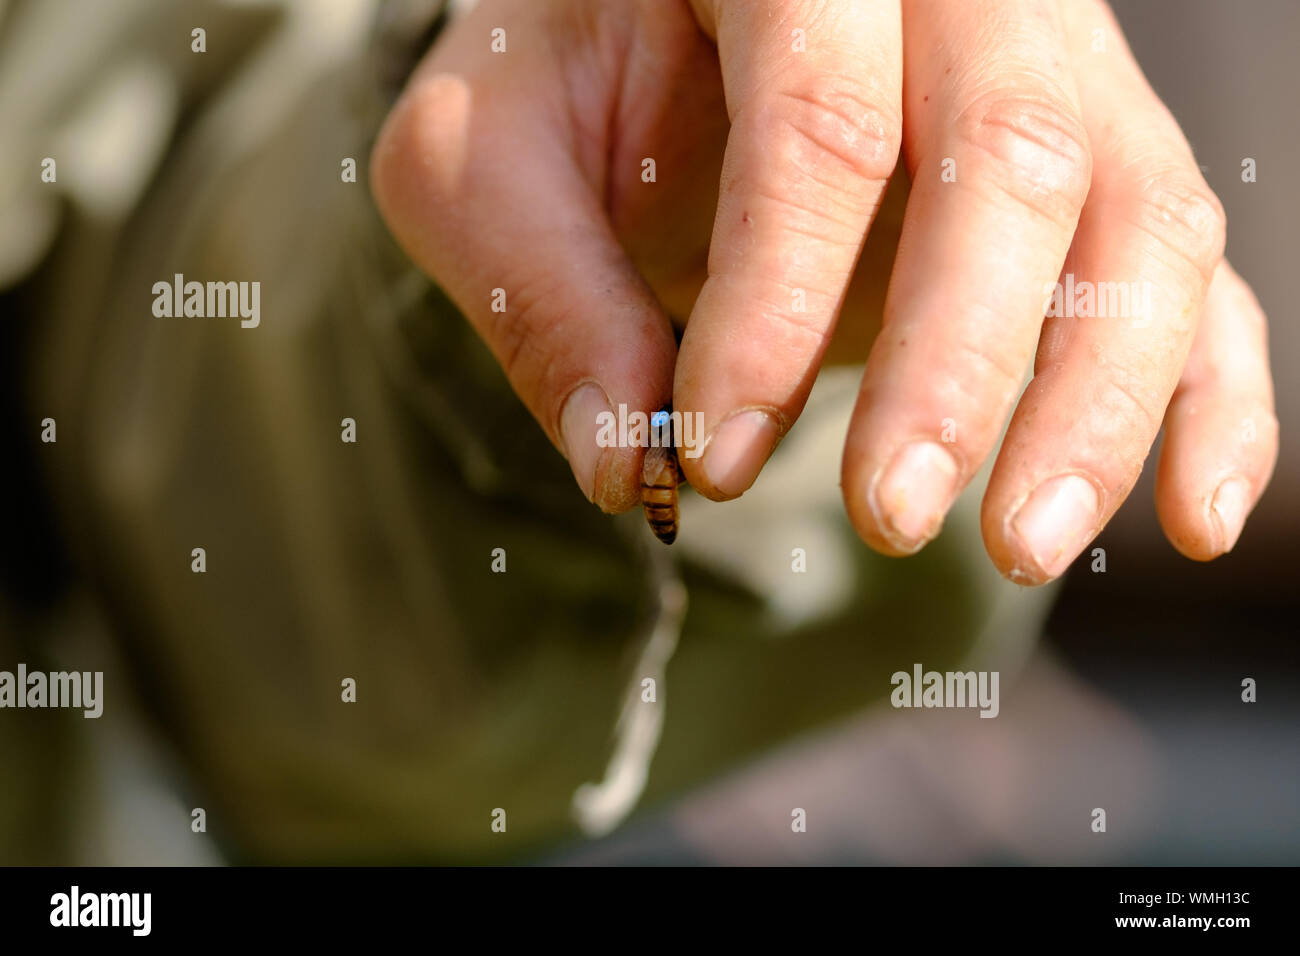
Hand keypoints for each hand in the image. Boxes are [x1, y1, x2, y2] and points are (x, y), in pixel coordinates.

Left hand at [371, 0, 1276, 583]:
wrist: (649, 33)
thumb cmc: (560, 86)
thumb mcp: (485, 161)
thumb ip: (545, 295)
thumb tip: (629, 460)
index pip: (819, 120)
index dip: (777, 302)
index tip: (716, 452)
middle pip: (1011, 156)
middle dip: (957, 363)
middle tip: (889, 515)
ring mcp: (1051, 74)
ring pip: (1136, 220)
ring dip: (1096, 401)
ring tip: (1020, 543)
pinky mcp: (1094, 171)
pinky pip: (1193, 275)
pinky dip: (1209, 400)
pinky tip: (1189, 515)